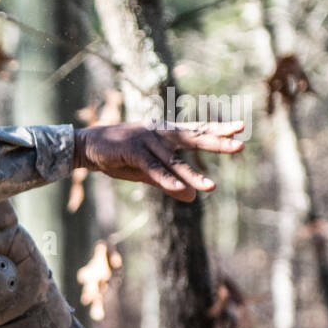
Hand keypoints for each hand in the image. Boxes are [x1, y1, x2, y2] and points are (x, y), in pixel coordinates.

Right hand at [74, 120, 244, 201]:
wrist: (86, 147)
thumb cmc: (117, 156)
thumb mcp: (146, 172)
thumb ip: (170, 183)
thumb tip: (193, 198)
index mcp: (164, 133)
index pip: (196, 130)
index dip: (217, 129)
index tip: (240, 129)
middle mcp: (159, 132)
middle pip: (192, 138)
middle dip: (216, 142)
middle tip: (240, 146)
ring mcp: (146, 140)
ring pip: (174, 160)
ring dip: (192, 175)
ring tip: (211, 188)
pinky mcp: (132, 151)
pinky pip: (153, 168)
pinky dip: (166, 179)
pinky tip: (181, 189)